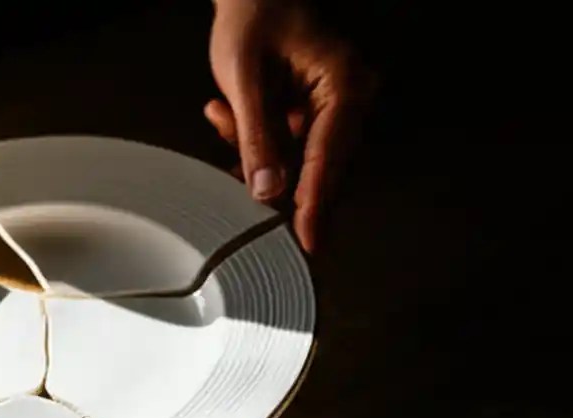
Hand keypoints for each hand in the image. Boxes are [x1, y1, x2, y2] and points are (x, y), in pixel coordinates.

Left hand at [205, 0, 375, 251]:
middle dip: (277, 182)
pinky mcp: (311, 115)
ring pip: (298, 162)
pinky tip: (226, 114)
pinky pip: (287, 148)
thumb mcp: (244, 79)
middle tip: (256, 220)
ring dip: (256, 154)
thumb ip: (256, 135)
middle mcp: (348, 100)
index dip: (314, 203)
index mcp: (343, 86)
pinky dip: (254, 143)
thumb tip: (265, 190)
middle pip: (321, 168)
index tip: (308, 241)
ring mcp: (331, 109)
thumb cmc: (253, 19)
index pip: (328, 158)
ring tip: (225, 114)